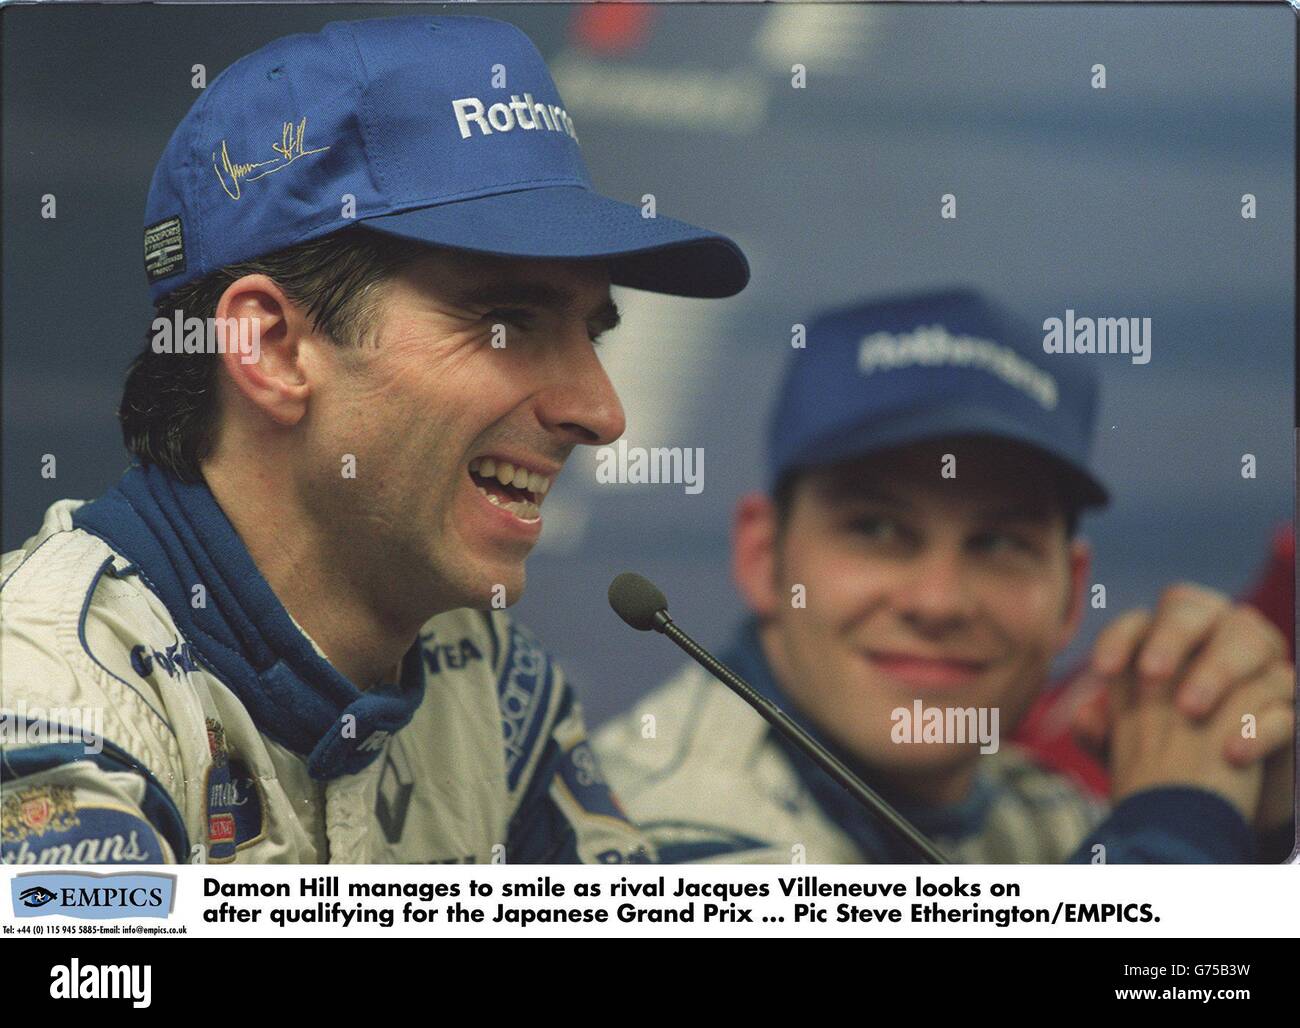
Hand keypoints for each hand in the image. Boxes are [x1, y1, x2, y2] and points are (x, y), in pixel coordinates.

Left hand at [1073, 583, 1293, 829]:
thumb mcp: (1128, 748)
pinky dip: (1257, 727)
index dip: (1119, 639)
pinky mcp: (1290, 709)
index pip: (1140, 621)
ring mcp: (1261, 667)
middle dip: (1171, 637)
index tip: (1102, 671)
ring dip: (1217, 671)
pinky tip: (1231, 753)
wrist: (1216, 798)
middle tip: (1151, 674)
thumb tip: (1086, 719)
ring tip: (1189, 710)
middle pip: (1194, 610)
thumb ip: (1103, 731)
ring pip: (1249, 640)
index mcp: (1167, 638)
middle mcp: (1216, 637)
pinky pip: (1283, 705)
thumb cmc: (1166, 756)